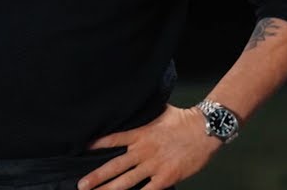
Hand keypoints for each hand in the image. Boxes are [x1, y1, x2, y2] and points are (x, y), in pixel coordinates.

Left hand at [77, 105, 220, 189]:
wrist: (205, 130)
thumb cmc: (183, 119)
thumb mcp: (158, 111)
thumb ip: (144, 113)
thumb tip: (133, 105)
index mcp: (139, 134)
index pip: (112, 139)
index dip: (97, 144)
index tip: (83, 149)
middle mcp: (143, 151)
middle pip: (114, 166)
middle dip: (96, 177)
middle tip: (82, 185)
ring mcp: (154, 166)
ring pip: (127, 182)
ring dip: (109, 189)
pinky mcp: (166, 178)